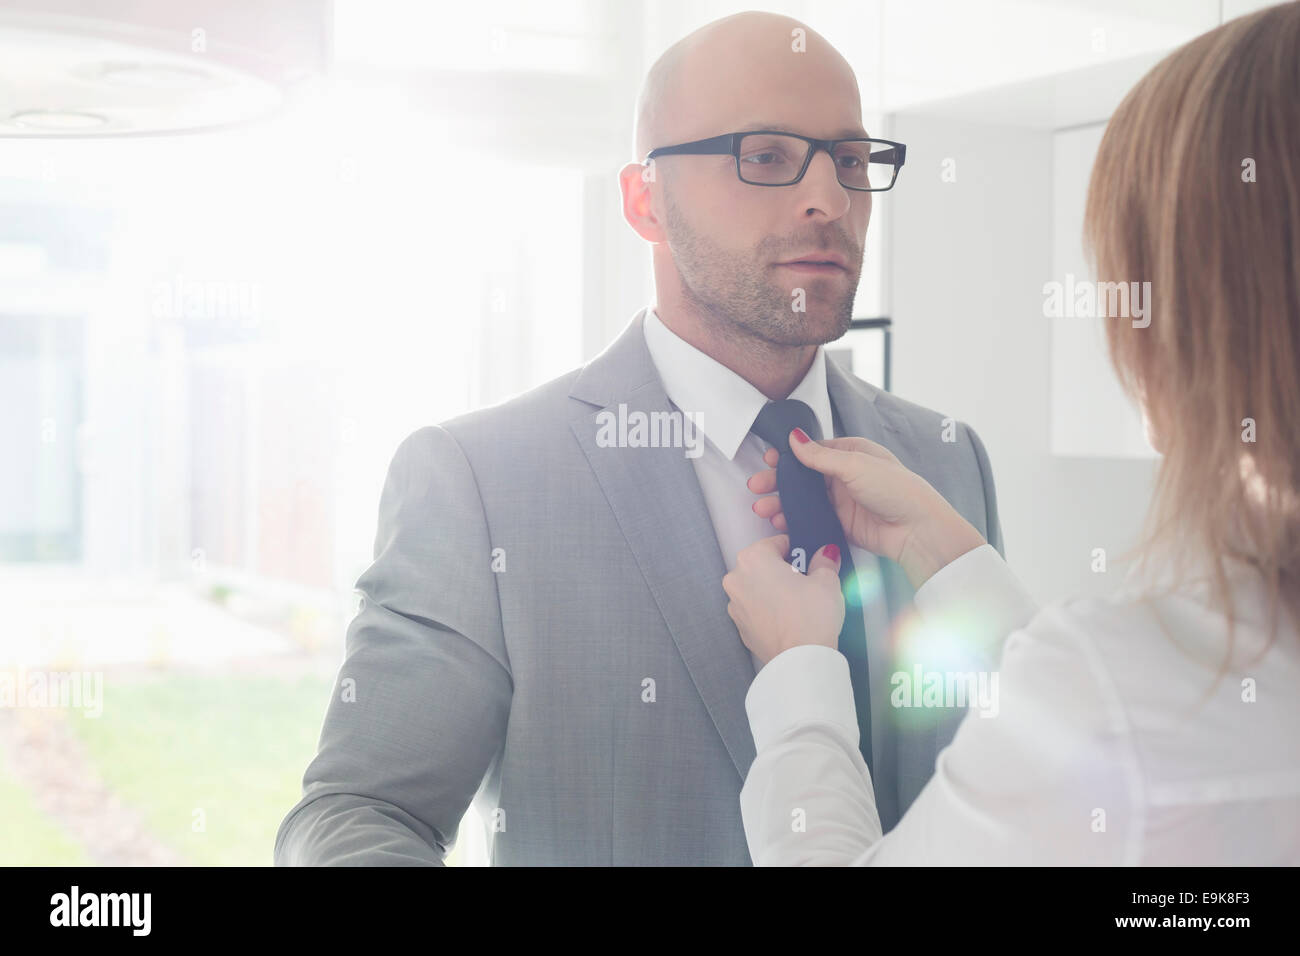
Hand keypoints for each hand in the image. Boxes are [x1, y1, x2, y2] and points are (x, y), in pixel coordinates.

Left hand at [722, 534, 844, 666]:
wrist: (800, 659)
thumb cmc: (810, 616)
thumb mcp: (826, 580)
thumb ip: (824, 560)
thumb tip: (826, 553)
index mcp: (754, 558)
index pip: (776, 543)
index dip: (797, 550)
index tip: (808, 560)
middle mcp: (737, 579)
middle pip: (763, 565)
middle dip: (783, 570)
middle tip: (806, 582)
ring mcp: (735, 605)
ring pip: (758, 589)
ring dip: (774, 591)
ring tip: (799, 603)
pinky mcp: (740, 627)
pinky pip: (756, 610)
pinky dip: (769, 611)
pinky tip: (789, 619)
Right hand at [748, 430, 985, 589]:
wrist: (917, 530)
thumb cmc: (895, 489)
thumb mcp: (855, 465)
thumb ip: (820, 456)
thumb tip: (794, 438)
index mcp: (851, 453)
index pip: (812, 451)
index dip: (788, 456)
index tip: (768, 460)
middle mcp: (845, 476)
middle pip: (803, 477)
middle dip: (778, 482)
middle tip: (756, 487)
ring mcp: (842, 501)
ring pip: (803, 499)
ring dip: (782, 503)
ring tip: (762, 508)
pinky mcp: (841, 524)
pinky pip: (811, 519)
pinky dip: (794, 521)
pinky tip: (780, 522)